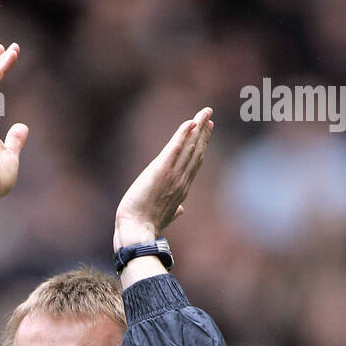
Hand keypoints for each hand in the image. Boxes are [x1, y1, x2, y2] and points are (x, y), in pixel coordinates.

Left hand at [114, 107, 212, 246]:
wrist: (137, 232)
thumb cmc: (146, 226)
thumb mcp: (164, 217)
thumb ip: (174, 210)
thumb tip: (181, 209)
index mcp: (181, 189)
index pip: (194, 163)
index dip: (201, 145)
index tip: (206, 131)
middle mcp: (181, 180)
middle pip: (196, 151)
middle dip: (203, 132)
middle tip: (209, 115)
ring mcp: (172, 175)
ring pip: (189, 147)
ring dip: (197, 127)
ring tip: (204, 113)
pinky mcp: (160, 171)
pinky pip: (175, 148)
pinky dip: (183, 134)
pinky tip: (190, 122)